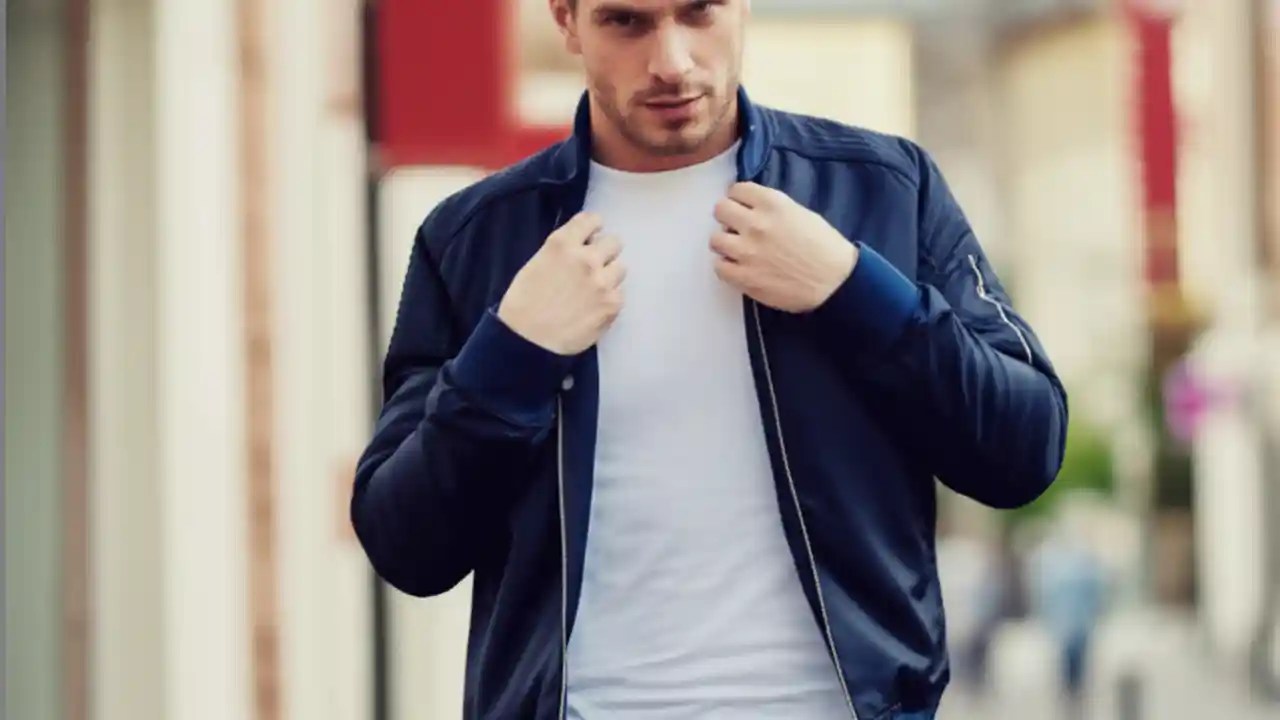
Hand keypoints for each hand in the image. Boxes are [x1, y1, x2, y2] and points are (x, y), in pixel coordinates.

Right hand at [498, 212, 625, 354]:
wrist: (528, 341)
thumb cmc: (523, 304)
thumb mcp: (536, 264)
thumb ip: (562, 252)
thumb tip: (581, 248)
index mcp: (562, 244)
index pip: (592, 220)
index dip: (593, 229)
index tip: (591, 237)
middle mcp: (586, 258)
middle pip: (614, 242)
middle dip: (605, 253)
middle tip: (593, 268)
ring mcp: (602, 281)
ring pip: (621, 268)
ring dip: (609, 276)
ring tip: (593, 292)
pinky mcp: (612, 304)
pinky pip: (620, 294)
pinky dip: (610, 300)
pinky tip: (593, 309)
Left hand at [711, 182, 857, 312]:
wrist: (835, 282)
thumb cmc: (825, 248)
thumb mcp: (801, 214)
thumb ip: (773, 209)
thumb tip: (752, 210)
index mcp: (773, 203)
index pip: (738, 189)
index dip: (739, 199)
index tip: (743, 207)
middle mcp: (756, 223)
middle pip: (720, 210)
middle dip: (728, 217)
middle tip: (737, 228)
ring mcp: (747, 251)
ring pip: (715, 239)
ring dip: (725, 243)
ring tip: (739, 250)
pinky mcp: (744, 277)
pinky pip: (719, 267)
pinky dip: (727, 267)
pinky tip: (740, 268)